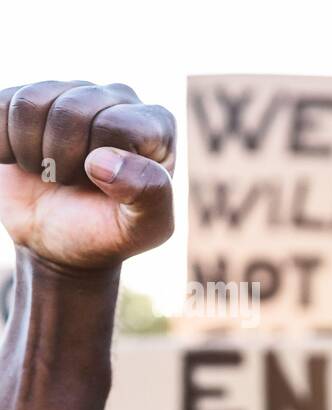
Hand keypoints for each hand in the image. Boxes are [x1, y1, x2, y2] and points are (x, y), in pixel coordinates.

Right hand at [0, 81, 174, 269]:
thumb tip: (103, 161)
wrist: (59, 239)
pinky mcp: (32, 96)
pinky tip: (22, 158)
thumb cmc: (108, 231)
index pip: (115, 125)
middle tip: (72, 182)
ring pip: (30, 103)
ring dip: (31, 152)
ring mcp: (72, 91)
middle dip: (62, 160)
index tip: (105, 186)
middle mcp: (119, 98)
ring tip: (50, 170)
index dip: (99, 165)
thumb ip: (149, 195)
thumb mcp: (145, 228)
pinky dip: (3, 144)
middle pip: (70, 111)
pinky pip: (2, 105)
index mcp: (157, 125)